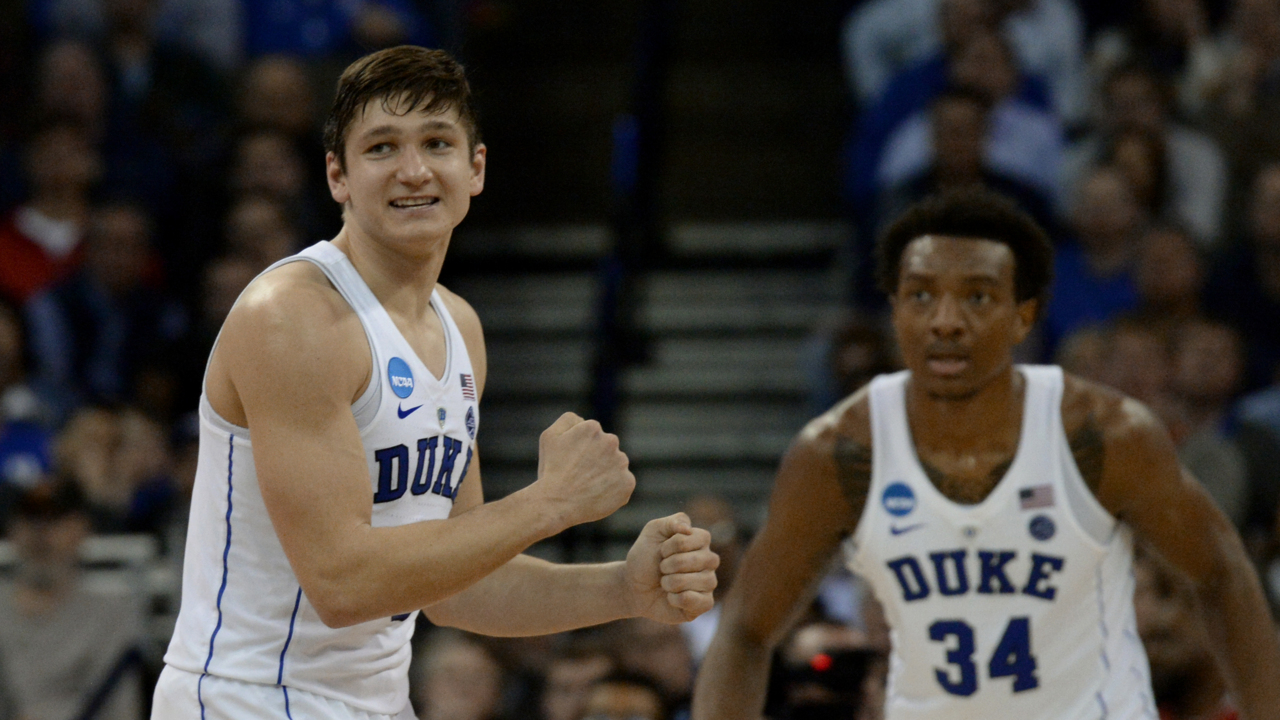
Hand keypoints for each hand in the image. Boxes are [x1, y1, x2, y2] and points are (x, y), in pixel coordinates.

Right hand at [532, 413, 634, 530]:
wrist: (557, 503)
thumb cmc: (551, 470)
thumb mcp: (549, 436)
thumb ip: (568, 420)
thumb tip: (584, 421)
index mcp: (593, 428)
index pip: (593, 436)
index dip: (581, 450)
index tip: (572, 462)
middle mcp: (611, 441)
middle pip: (606, 449)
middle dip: (596, 460)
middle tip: (580, 476)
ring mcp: (621, 463)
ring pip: (616, 466)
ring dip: (606, 474)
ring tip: (588, 487)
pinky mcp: (628, 483)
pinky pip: (623, 484)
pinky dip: (613, 490)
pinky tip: (597, 496)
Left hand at [623, 513, 718, 623]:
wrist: (633, 586)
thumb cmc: (645, 557)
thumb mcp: (653, 531)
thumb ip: (672, 521)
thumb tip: (688, 529)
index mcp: (701, 541)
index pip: (700, 538)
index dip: (674, 545)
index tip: (662, 550)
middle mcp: (709, 561)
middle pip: (701, 560)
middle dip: (671, 564)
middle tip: (661, 568)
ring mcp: (708, 583)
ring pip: (702, 581)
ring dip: (673, 582)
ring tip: (664, 583)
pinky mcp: (704, 603)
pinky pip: (700, 602)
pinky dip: (677, 599)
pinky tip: (670, 597)